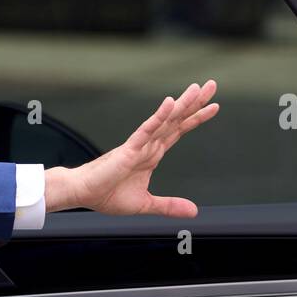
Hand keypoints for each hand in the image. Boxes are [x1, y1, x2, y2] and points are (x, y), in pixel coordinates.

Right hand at [44, 80, 218, 217]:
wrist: (83, 194)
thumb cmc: (106, 195)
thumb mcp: (146, 204)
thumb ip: (169, 205)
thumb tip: (193, 211)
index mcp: (152, 154)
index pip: (178, 131)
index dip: (196, 118)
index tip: (213, 106)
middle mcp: (148, 145)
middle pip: (177, 120)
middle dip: (195, 103)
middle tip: (211, 84)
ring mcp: (139, 145)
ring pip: (165, 121)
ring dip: (182, 105)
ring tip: (196, 88)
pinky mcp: (128, 149)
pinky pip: (146, 130)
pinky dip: (159, 117)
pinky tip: (169, 104)